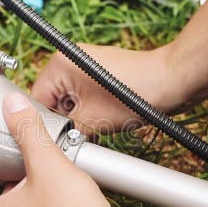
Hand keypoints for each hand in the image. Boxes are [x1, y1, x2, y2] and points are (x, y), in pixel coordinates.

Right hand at [31, 44, 181, 134]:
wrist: (172, 81)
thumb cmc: (137, 93)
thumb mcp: (91, 121)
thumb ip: (63, 134)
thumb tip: (52, 147)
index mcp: (59, 64)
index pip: (36, 100)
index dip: (45, 124)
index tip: (55, 138)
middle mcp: (69, 59)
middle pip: (52, 100)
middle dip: (64, 120)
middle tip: (80, 133)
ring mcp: (85, 64)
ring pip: (68, 100)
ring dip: (79, 116)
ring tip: (97, 123)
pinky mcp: (98, 72)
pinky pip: (83, 95)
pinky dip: (89, 109)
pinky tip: (103, 117)